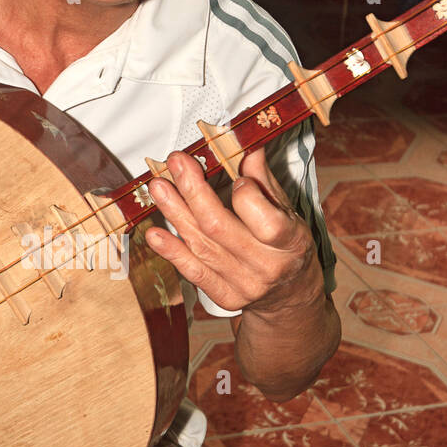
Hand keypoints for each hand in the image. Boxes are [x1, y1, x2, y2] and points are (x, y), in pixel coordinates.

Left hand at [144, 146, 322, 314]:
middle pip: (219, 228)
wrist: (290, 294)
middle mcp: (268, 267)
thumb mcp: (287, 212)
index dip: (245, 195)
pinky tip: (155, 233)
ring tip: (158, 188)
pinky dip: (172, 251)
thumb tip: (247, 148)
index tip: (234, 176)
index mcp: (291, 243)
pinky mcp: (225, 297)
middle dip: (193, 192)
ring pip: (201, 246)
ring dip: (175, 214)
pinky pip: (193, 272)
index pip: (266, 221)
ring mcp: (244, 286)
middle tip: (176, 165)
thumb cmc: (287, 247)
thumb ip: (265, 183)